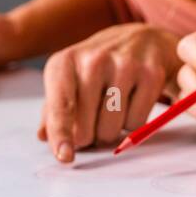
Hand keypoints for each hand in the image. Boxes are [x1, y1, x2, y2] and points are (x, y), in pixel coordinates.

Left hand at [37, 23, 180, 161]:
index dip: (61, 134)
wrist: (144, 39)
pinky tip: (135, 102)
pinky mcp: (151, 73)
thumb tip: (44, 136)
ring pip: (112, 129)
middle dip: (90, 136)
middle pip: (86, 129)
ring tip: (116, 107)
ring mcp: (124, 64)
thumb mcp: (70, 78)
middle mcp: (93, 59)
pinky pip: (137, 122)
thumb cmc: (100, 65)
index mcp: (65, 62)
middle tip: (95, 120)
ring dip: (112, 130)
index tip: (65, 157)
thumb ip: (54, 109)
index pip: (60, 106)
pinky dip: (134, 123)